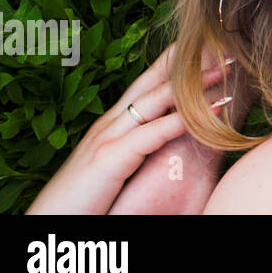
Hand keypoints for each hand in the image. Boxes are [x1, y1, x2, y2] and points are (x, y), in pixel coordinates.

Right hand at [26, 43, 233, 214]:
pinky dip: (178, 122)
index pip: (147, 83)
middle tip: (225, 48)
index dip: (175, 63)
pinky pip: (149, 134)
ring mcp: (107, 138)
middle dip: (188, 62)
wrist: (46, 225)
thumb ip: (137, 149)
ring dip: (192, 85)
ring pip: (154, 100)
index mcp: (111, 124)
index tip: (206, 47)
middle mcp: (109, 124)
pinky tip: (205, 114)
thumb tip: (166, 138)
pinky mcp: (108, 159)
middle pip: (152, 81)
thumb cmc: (82, 201)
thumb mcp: (114, 167)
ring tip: (225, 72)